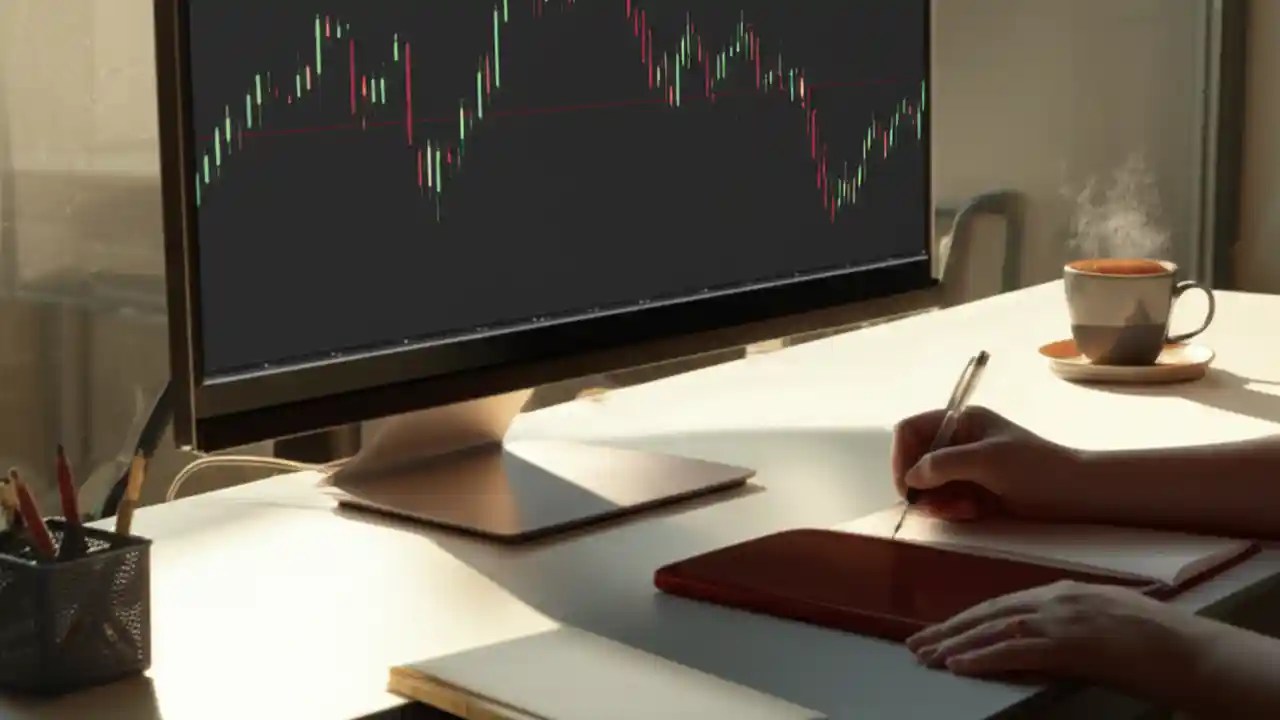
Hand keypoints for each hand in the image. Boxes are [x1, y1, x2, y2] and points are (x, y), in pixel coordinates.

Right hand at [890, 406, 1080, 520]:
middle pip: (917, 461)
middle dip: (923, 486)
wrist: (1078, 494)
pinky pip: (948, 500)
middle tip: (936, 507)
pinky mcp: (977, 491)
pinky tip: (973, 513)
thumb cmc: (1036, 469)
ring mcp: (968, 467)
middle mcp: (960, 441)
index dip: (902, 457)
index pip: (911, 431)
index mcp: (961, 421)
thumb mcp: (987, 460)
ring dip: (939, 501)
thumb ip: (943, 464)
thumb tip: (912, 477)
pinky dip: (953, 509)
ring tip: (964, 511)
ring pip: (930, 485)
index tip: (908, 487)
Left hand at [906, 581, 1199, 695]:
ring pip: (994, 629)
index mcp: (1064, 592)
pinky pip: (1016, 650)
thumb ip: (1069, 620)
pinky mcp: (1070, 645)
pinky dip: (982, 657)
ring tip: (925, 655)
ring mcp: (1062, 620)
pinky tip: (958, 664)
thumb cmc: (1156, 640)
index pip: (1002, 603)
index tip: (940, 629)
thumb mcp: (1103, 618)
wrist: (1189, 648)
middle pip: (988, 613)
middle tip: (916, 643)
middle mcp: (1056, 599)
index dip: (967, 618)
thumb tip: (1039, 634)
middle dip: (949, 629)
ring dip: (955, 644)